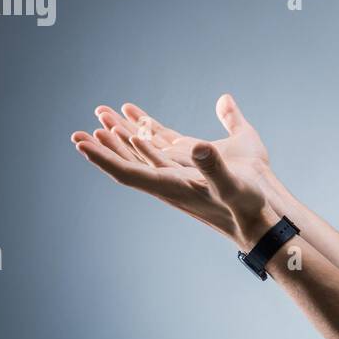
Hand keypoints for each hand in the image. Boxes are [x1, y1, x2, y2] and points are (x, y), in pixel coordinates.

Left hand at [71, 97, 277, 249]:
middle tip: (78, 131)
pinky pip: (158, 152)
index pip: (128, 173)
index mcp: (172, 187)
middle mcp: (169, 184)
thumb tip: (199, 146)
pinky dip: (144, 137)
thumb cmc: (248, 207)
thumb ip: (214, 166)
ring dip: (120, 138)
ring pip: (140, 156)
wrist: (261, 221)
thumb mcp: (232, 185)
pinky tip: (139, 125)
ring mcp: (177, 179)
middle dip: (103, 146)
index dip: (104, 158)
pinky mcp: (189, 172)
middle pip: (127, 163)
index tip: (81, 144)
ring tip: (102, 118)